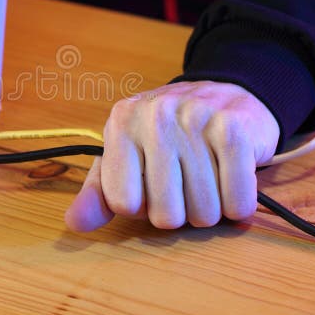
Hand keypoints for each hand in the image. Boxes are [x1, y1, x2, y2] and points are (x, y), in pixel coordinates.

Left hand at [65, 81, 279, 230]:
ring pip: (204, 213)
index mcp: (121, 123)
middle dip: (181, 212)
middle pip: (166, 216)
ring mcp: (195, 119)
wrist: (226, 92)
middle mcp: (155, 116)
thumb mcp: (127, 156)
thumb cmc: (170, 135)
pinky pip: (237, 202)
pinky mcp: (234, 129)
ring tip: (210, 179)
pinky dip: (239, 204)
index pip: (123, 204)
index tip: (151, 186)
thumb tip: (75, 222)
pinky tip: (233, 179)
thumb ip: (99, 193)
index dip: (142, 207)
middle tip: (186, 184)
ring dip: (212, 209)